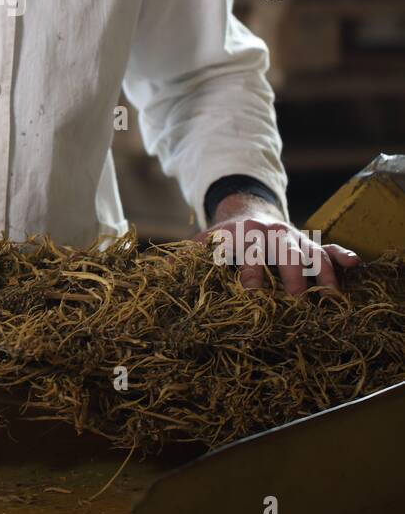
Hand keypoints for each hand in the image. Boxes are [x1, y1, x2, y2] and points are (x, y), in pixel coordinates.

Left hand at [193, 194, 360, 296]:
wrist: (245, 211)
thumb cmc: (223, 238)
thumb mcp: (204, 242)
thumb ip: (189, 256)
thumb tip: (158, 272)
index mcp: (241, 235)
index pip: (246, 253)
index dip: (250, 272)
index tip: (253, 295)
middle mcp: (269, 234)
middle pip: (283, 252)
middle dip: (291, 275)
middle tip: (298, 301)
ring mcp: (291, 238)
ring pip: (311, 251)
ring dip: (322, 273)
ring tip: (332, 298)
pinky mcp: (308, 243)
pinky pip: (328, 247)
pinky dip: (342, 256)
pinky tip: (355, 265)